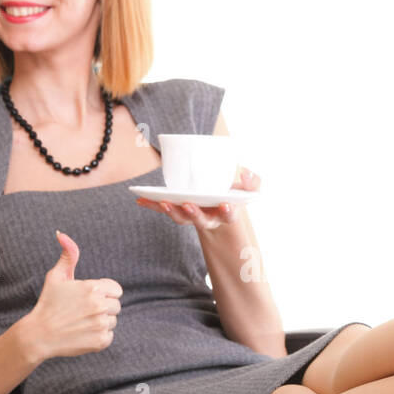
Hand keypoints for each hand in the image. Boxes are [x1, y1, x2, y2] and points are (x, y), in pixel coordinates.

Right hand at [24, 231, 122, 360]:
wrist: (38, 335)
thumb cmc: (48, 303)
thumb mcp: (56, 277)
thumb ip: (68, 255)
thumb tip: (62, 233)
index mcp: (93, 288)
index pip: (116, 290)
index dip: (103, 293)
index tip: (88, 298)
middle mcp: (99, 306)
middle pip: (116, 305)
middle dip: (103, 307)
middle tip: (83, 311)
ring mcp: (101, 324)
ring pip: (112, 321)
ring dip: (101, 322)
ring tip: (81, 322)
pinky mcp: (101, 341)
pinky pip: (109, 336)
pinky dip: (98, 336)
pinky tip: (82, 333)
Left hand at [134, 166, 260, 230]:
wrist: (220, 203)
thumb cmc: (235, 194)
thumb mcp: (248, 189)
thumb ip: (253, 182)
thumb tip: (246, 173)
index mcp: (227, 213)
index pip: (229, 215)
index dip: (227, 211)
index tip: (225, 205)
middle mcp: (209, 218)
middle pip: (201, 220)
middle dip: (194, 214)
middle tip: (189, 204)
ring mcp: (193, 216)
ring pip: (182, 218)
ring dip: (172, 211)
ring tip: (163, 201)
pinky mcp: (179, 210)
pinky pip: (165, 210)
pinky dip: (152, 206)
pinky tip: (140, 199)